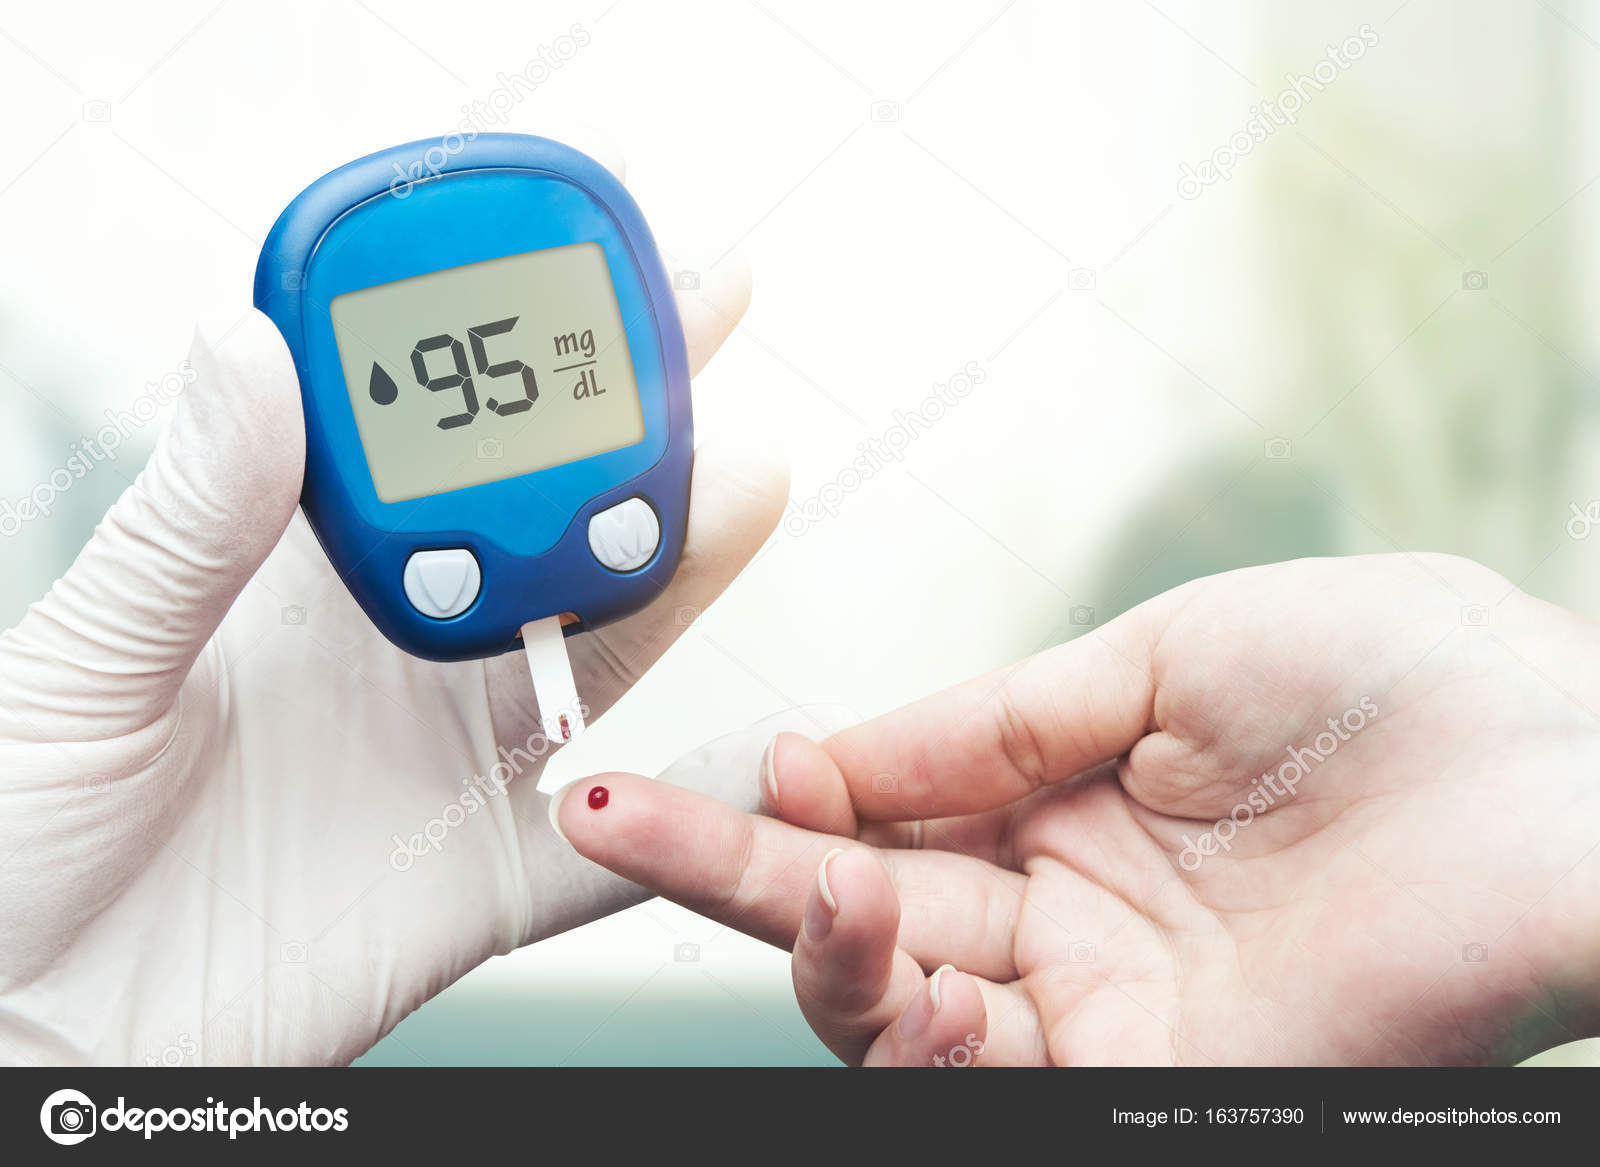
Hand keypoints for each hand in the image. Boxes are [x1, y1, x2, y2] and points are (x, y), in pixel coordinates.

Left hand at [0, 145, 787, 1064]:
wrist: (16, 1037)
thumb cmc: (5, 844)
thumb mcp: (76, 664)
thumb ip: (187, 526)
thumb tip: (250, 350)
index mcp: (292, 586)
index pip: (427, 439)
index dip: (499, 341)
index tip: (560, 253)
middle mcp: (392, 661)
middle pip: (545, 522)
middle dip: (629, 416)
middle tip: (704, 316)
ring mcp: (442, 769)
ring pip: (598, 652)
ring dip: (676, 567)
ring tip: (742, 479)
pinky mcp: (471, 893)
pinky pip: (606, 853)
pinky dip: (692, 813)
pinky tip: (760, 751)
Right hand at [555, 554, 1599, 1064]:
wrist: (1565, 780)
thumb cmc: (1410, 688)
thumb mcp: (1166, 656)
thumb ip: (997, 717)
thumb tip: (839, 754)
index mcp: (1079, 801)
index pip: (893, 811)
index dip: (799, 792)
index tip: (734, 755)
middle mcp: (1077, 912)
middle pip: (862, 908)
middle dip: (726, 865)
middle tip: (608, 813)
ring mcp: (1107, 1005)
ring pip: (896, 1004)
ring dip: (808, 938)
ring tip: (760, 857)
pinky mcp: (1151, 1079)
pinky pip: (984, 1073)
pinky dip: (904, 1015)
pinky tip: (869, 934)